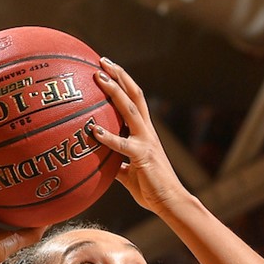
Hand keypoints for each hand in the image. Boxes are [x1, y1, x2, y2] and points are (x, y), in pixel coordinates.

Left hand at [87, 58, 188, 214]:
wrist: (170, 202)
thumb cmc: (151, 190)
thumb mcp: (129, 174)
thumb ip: (117, 164)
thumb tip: (100, 163)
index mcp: (144, 133)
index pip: (134, 100)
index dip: (122, 83)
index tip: (107, 69)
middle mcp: (146, 131)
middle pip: (134, 95)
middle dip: (119, 76)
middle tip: (102, 61)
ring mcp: (146, 141)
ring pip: (130, 109)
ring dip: (114, 91)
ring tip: (98, 77)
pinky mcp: (143, 156)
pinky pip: (122, 144)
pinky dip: (107, 136)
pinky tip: (93, 130)